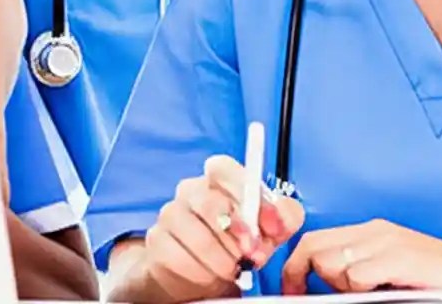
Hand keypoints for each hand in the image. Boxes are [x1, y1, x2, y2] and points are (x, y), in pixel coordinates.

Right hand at [140, 155, 303, 301]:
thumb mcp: (269, 231)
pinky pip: (180, 258)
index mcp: (218, 180)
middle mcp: (190, 191)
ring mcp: (170, 215)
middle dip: (237, 234)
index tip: (267, 221)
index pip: (222, 167)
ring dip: (221, 259)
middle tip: (252, 254)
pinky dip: (202, 272)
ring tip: (232, 268)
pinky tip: (210, 275)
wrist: (201, 274)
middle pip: (209, 203)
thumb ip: (284, 217)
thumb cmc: (236, 244)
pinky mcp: (157, 242)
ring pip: (196, 235)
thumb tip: (281, 216)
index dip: (246, 192)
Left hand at [281, 219, 441, 295]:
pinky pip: (356, 277)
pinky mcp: (399, 258)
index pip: (315, 239)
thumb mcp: (394, 271)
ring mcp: (387, 243)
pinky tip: (383, 293)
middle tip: (305, 295)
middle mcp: (376, 231)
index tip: (292, 288)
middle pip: (314, 247)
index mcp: (373, 232)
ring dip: (339, 286)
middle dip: (304, 274)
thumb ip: (362, 271)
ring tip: (366, 294)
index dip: (295, 265)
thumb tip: (325, 285)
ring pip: (330, 263)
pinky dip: (360, 290)